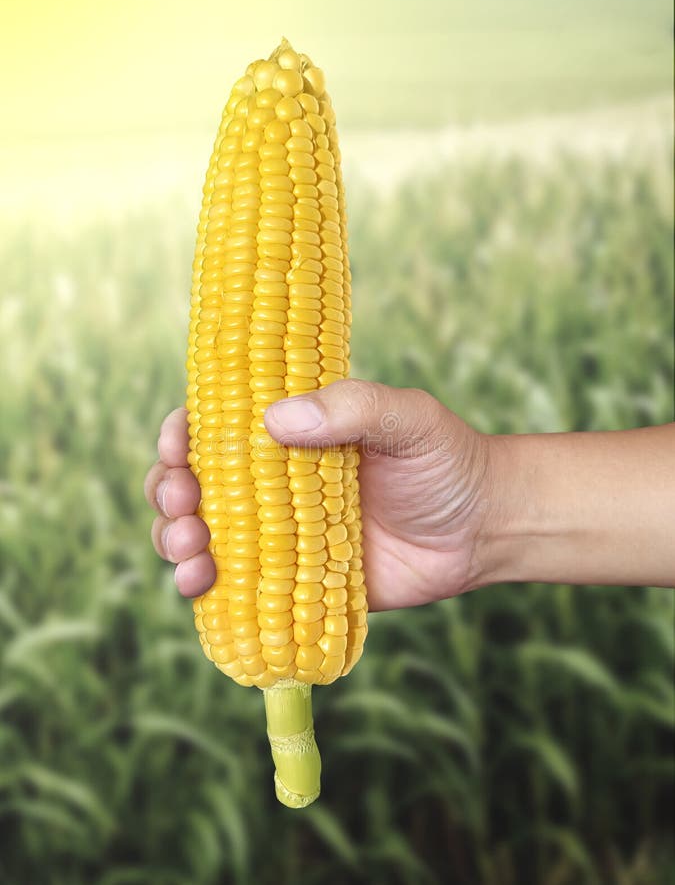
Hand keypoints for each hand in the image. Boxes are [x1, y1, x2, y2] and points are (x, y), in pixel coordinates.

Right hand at [145, 381, 491, 609]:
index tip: (178, 443)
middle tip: (182, 504)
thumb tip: (274, 420)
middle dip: (168, 491)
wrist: (483, 530)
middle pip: (194, 484)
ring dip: (175, 541)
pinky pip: (236, 589)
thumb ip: (351, 407)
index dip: (182, 434)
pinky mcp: (295, 583)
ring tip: (191, 552)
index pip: (216, 427)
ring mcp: (281, 536)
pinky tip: (199, 588)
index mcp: (292, 435)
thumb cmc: (445, 462)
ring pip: (203, 536)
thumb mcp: (406, 418)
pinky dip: (206, 590)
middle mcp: (275, 483)